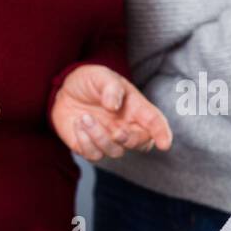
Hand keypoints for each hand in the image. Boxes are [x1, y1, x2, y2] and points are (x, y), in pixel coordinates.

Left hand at [51, 63, 172, 160]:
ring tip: (84, 117)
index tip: (164, 144)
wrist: (65, 91)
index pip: (155, 122)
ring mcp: (110, 139)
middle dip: (129, 141)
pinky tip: (78, 124)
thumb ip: (111, 88)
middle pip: (140, 143)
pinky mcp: (92, 148)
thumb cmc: (90, 82)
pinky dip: (85, 141)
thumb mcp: (100, 75)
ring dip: (99, 137)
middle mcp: (126, 127)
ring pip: (115, 152)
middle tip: (116, 132)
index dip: (162, 133)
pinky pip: (94, 155)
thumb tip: (114, 106)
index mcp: (135, 108)